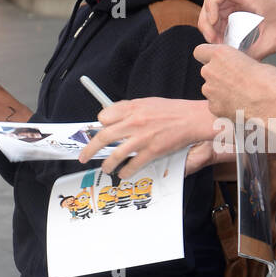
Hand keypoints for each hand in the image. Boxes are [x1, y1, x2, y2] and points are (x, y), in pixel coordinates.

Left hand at [78, 97, 218, 178]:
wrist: (193, 118)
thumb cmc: (171, 110)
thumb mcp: (147, 102)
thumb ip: (128, 109)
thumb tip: (109, 117)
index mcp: (132, 108)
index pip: (104, 117)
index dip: (100, 125)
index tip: (98, 132)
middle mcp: (134, 122)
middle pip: (103, 137)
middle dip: (90, 150)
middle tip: (84, 157)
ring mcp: (142, 138)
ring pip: (116, 155)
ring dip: (107, 165)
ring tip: (105, 168)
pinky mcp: (152, 151)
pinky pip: (133, 165)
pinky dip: (125, 172)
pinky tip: (123, 174)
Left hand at [195, 43, 275, 125]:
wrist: (269, 103)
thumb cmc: (266, 81)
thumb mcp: (251, 60)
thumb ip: (235, 62)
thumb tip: (235, 66)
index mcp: (220, 55)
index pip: (200, 51)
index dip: (207, 56)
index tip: (214, 60)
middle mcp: (210, 71)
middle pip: (207, 71)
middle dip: (217, 75)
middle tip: (235, 80)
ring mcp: (210, 90)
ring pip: (210, 89)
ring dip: (220, 90)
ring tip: (240, 93)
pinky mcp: (213, 106)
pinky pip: (215, 104)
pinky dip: (223, 104)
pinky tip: (238, 104)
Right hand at [197, 0, 275, 56]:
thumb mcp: (271, 42)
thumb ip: (253, 52)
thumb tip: (235, 62)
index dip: (213, 3)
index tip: (214, 21)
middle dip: (207, 19)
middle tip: (212, 39)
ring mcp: (238, 4)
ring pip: (212, 8)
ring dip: (209, 25)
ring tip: (215, 41)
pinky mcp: (237, 12)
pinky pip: (219, 16)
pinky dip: (215, 28)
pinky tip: (220, 40)